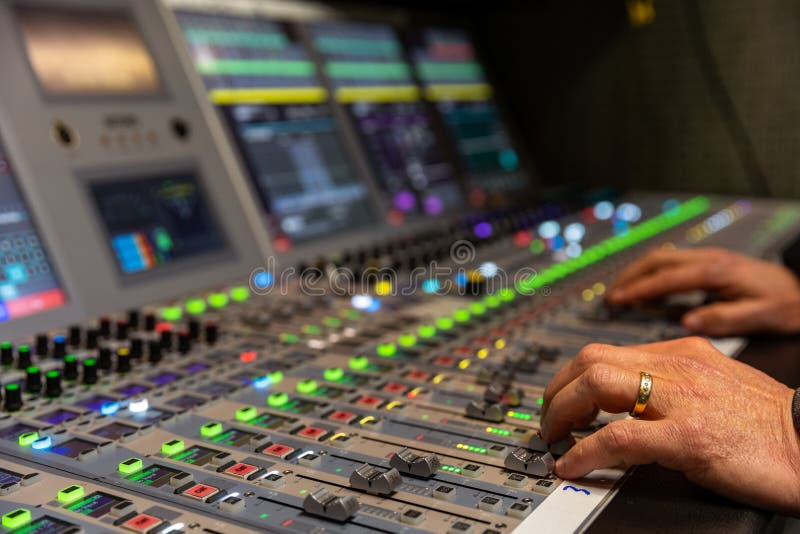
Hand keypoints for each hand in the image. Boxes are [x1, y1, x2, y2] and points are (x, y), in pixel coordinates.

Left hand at [539, 337, 799, 513]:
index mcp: (682, 353)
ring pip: (596, 386)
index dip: (573, 375)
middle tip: (548, 419)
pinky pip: (618, 438)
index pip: (608, 351)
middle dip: (557, 390)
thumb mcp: (714, 386)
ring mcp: (682, 400)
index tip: (562, 398)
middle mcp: (677, 367)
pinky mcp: (689, 437)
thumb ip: (673, 383)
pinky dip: (584, 451)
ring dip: (561, 413)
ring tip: (552, 438)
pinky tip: (571, 465)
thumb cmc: (769, 423)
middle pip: (591, 360)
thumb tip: (631, 401)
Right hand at [606, 247, 799, 335]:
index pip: (666, 278)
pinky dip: (651, 274)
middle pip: (656, 260)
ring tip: (620, 293)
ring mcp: (707, 258)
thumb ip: (723, 319)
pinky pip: (671, 264)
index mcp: (716, 272)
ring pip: (661, 258)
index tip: (617, 301)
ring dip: (637, 273)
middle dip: (629, 277)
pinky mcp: (708, 263)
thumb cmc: (785, 305)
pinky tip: (646, 291)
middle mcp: (708, 259)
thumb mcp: (760, 316)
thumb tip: (687, 322)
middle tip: (609, 297)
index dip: (638, 289)